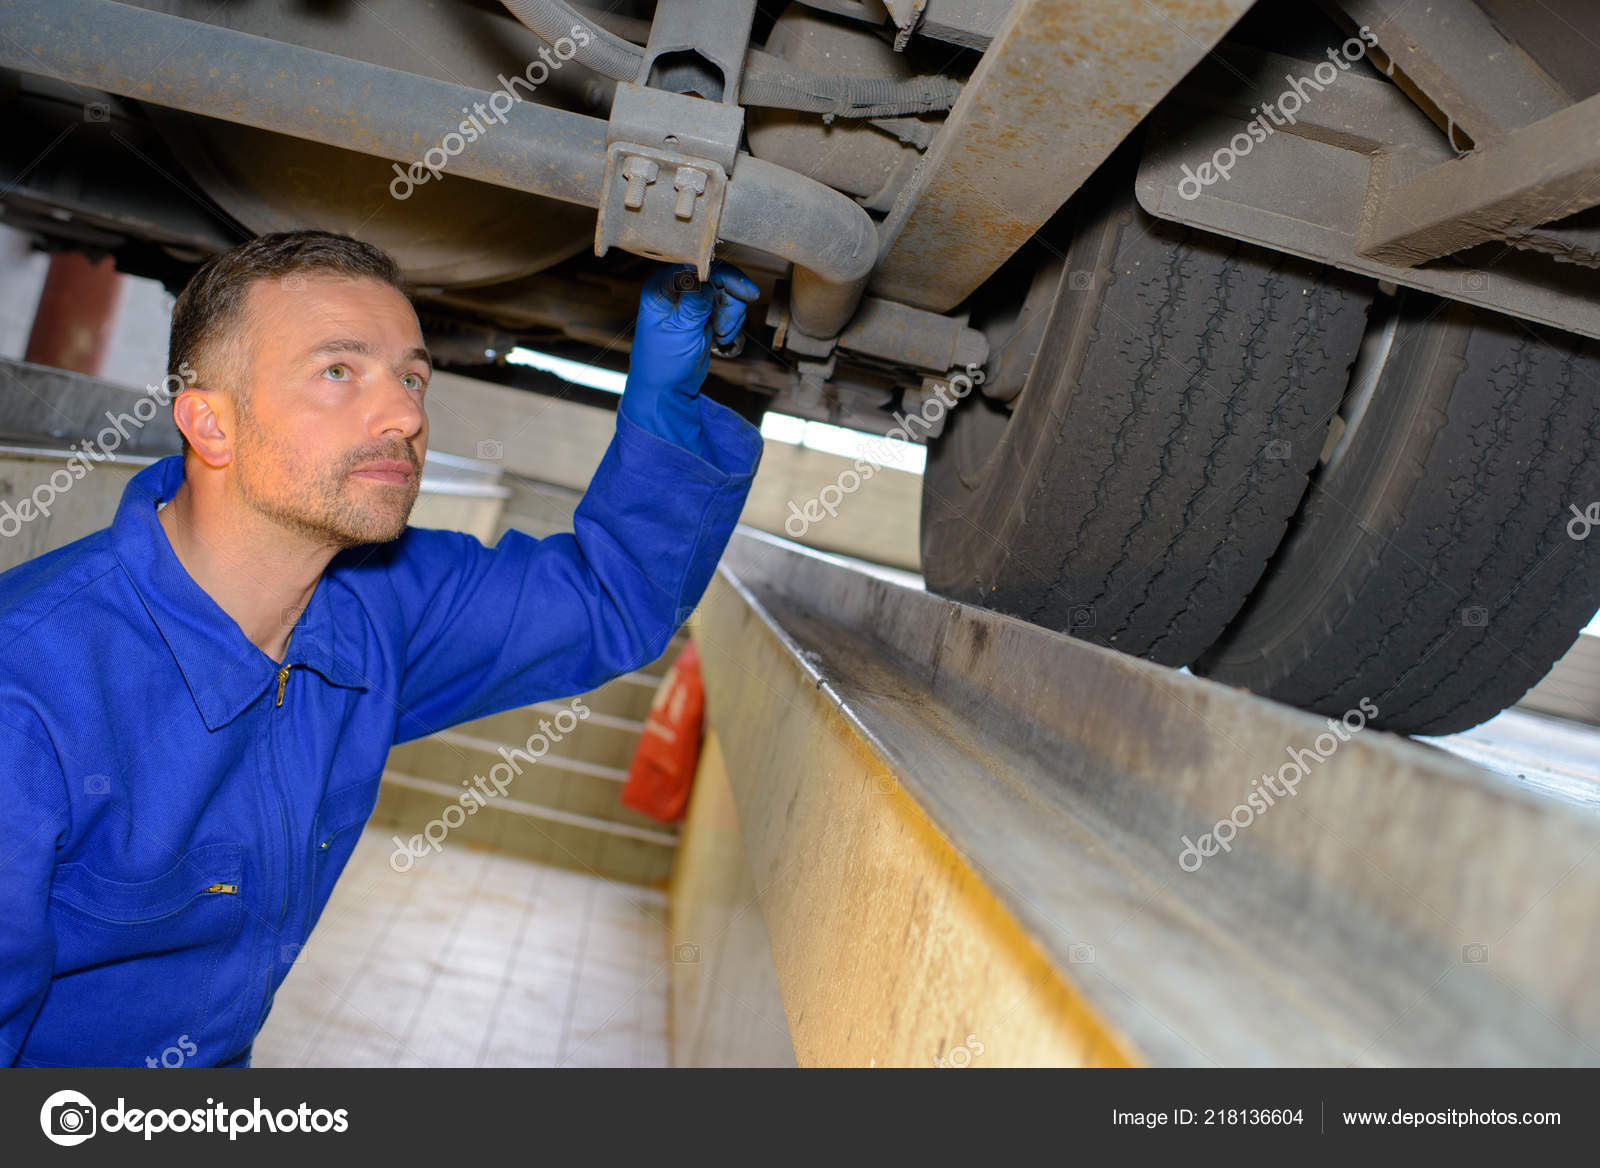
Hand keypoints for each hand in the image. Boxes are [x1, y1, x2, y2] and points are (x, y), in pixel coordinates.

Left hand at [620, 260, 758, 452]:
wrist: (667, 389)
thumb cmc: (662, 362)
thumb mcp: (680, 331)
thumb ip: (695, 302)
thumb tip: (707, 275)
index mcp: (662, 286)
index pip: (697, 266)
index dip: (724, 276)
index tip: (744, 291)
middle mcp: (677, 288)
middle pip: (719, 277)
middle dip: (729, 302)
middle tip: (723, 327)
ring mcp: (694, 301)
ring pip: (729, 293)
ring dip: (730, 316)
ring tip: (717, 335)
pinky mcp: (706, 314)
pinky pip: (730, 308)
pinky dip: (730, 324)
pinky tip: (718, 338)